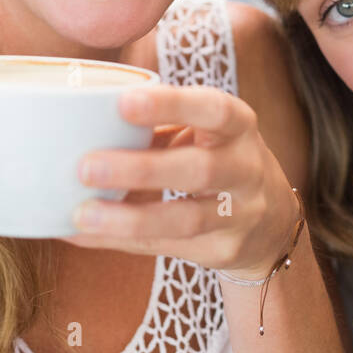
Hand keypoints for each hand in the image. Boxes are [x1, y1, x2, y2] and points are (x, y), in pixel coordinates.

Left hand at [65, 85, 297, 278]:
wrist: (272, 219)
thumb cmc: (218, 157)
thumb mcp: (205, 131)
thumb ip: (159, 124)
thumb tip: (82, 122)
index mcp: (239, 126)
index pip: (213, 109)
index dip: (171, 104)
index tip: (123, 102)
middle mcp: (247, 168)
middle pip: (198, 170)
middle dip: (140, 168)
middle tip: (85, 166)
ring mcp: (240, 215)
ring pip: (185, 220)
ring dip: (128, 218)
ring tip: (81, 213)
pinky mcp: (223, 251)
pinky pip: (165, 247)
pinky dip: (119, 240)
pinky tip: (81, 234)